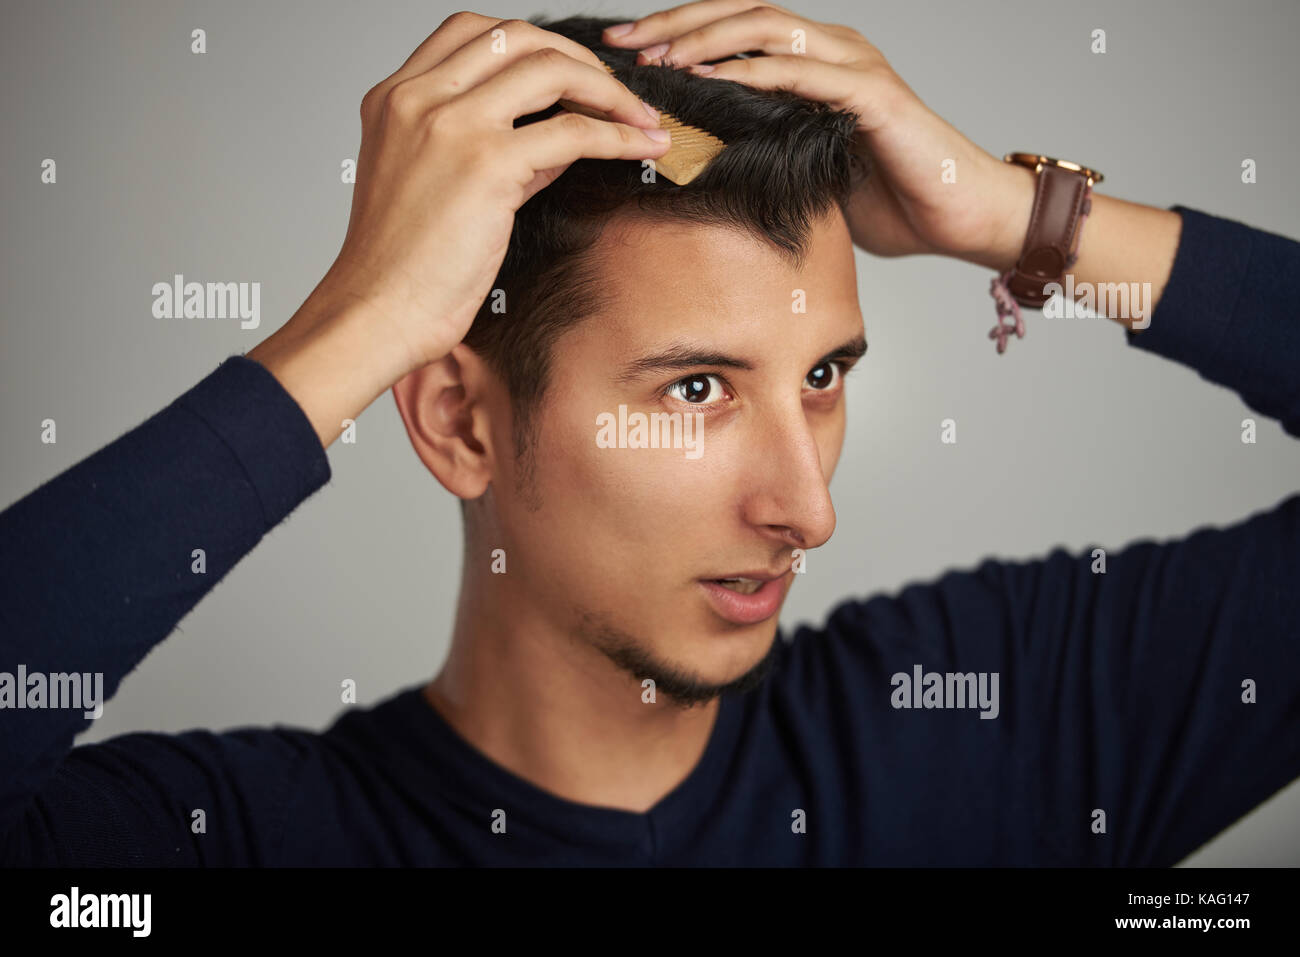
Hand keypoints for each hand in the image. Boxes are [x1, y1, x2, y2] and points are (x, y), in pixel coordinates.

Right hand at [322, 11, 669, 375]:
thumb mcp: (436, 185)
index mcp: (394, 97)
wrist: (377, 313)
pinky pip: (573, 131)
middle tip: (614, 92)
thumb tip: (562, 131)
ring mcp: (451, 125)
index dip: (533, 44)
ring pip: (550, 68)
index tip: (571, 71)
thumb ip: (495, 149)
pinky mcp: (485, 164)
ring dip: (609, 89)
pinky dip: (619, 136)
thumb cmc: (403, 267)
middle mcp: (418, 98)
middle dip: (578, 57)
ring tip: (641, 118)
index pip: (472, 33)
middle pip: (515, 37)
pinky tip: (644, 147)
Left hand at [601, 0, 1033, 269]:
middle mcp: (833, 50)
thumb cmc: (890, 199)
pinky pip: (804, 71)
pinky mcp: (872, 94)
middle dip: (674, 24)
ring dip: (706, 37)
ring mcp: (855, 65)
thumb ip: (765, 148)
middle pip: (741, 14)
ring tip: (656, 56)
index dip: (678, 33)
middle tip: (619, 43)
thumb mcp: (807, 170)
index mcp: (815, 63)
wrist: (958, 216)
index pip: (736, 31)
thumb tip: (706, 159)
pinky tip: (712, 75)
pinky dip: (755, 70)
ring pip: (768, 28)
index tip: (623, 53)